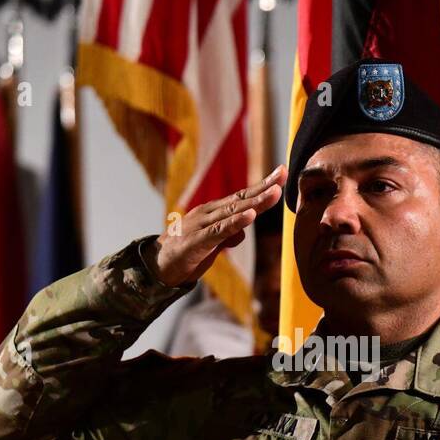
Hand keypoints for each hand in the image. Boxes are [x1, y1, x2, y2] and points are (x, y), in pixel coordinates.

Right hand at [148, 166, 286, 287]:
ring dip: (255, 202)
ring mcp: (202, 225)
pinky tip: (249, 216)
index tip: (281, 174)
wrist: (155, 266)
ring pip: (233, 211)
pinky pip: (219, 231)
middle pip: (241, 198)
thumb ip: (227, 236)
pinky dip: (235, 223)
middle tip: (283, 173)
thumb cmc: (185, 252)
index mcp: (213, 212)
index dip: (262, 186)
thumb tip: (242, 233)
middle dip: (264, 186)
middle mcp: (209, 213)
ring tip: (274, 193)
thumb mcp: (212, 244)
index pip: (242, 196)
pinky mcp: (197, 241)